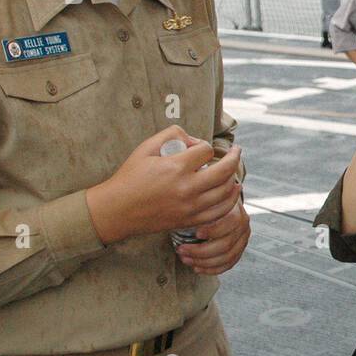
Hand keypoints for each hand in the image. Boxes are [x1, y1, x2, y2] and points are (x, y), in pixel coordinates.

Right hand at [85, 125, 242, 244]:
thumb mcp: (146, 148)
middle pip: (225, 170)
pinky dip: (229, 201)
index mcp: (176, 168)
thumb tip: (192, 139)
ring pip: (226, 192)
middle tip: (238, 151)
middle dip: (234, 157)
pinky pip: (219, 212)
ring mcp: (190, 207)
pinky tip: (230, 192)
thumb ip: (170, 135)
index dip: (205, 146)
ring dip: (234, 178)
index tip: (199, 148)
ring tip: (234, 170)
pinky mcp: (190, 220)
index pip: (206, 151)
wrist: (118, 210)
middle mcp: (187, 188)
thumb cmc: (130, 177)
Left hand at [176, 194, 250, 275]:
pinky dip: (212, 269)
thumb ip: (201, 206)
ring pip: (227, 258)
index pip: (230, 223)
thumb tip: (182, 212)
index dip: (213, 230)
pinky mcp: (239, 252)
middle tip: (181, 250)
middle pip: (226, 245)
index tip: (196, 233)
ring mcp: (242, 241)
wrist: (225, 207)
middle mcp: (243, 227)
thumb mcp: (208, 201)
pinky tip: (197, 268)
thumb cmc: (211, 205)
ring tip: (186, 259)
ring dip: (204, 262)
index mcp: (237, 212)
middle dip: (200, 251)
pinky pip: (228, 265)